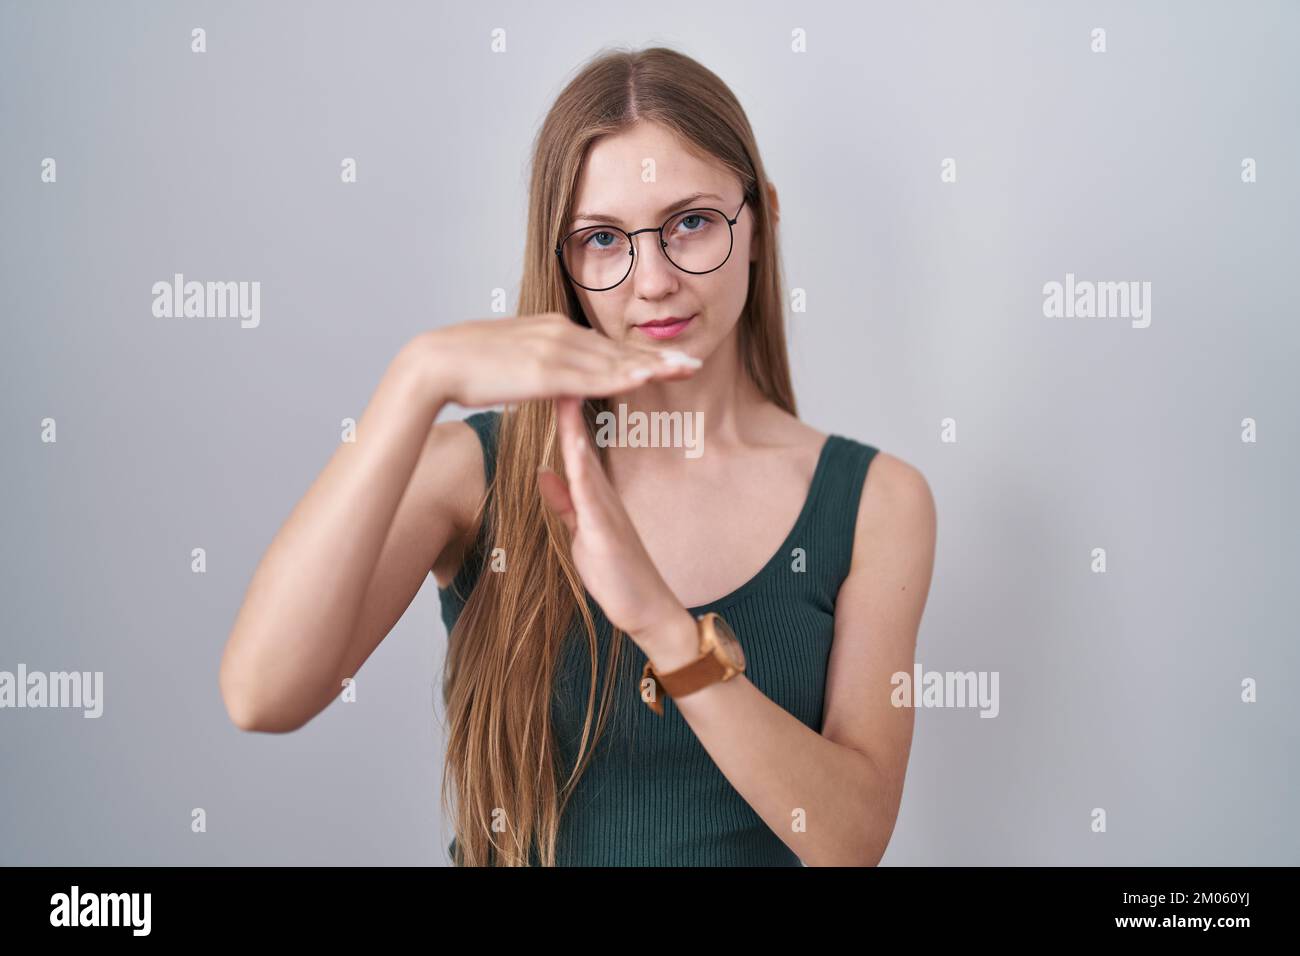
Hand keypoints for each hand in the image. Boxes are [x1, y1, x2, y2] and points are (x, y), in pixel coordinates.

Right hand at [407, 313, 695, 408]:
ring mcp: (554, 350)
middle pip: (619, 349)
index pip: (607, 346)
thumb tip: (558, 383)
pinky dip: (623, 375)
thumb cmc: (468, 368)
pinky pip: (592, 375)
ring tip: (685, 368)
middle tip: (694, 361)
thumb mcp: (515, 364)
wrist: (435, 362)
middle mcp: (560, 333)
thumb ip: (541, 369)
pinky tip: (647, 377)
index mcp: (554, 330)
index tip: (669, 360)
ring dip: (652, 364)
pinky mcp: (544, 369)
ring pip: (613, 360)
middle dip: (659, 356)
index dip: (641, 353)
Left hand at [536, 395, 697, 661]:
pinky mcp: (606, 526)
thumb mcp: (581, 531)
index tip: (539, 372)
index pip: (572, 435)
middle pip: (582, 432)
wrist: (647, 609)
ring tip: (564, 380)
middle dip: (572, 396)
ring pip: (586, 451)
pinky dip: (581, 463)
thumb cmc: (615, 573)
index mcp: (591, 487)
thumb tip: (546, 475)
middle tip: (554, 355)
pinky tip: (572, 440)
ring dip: (576, 418)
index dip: (557, 403)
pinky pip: (590, 489)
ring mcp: (604, 504)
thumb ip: (565, 502)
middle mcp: (599, 488)